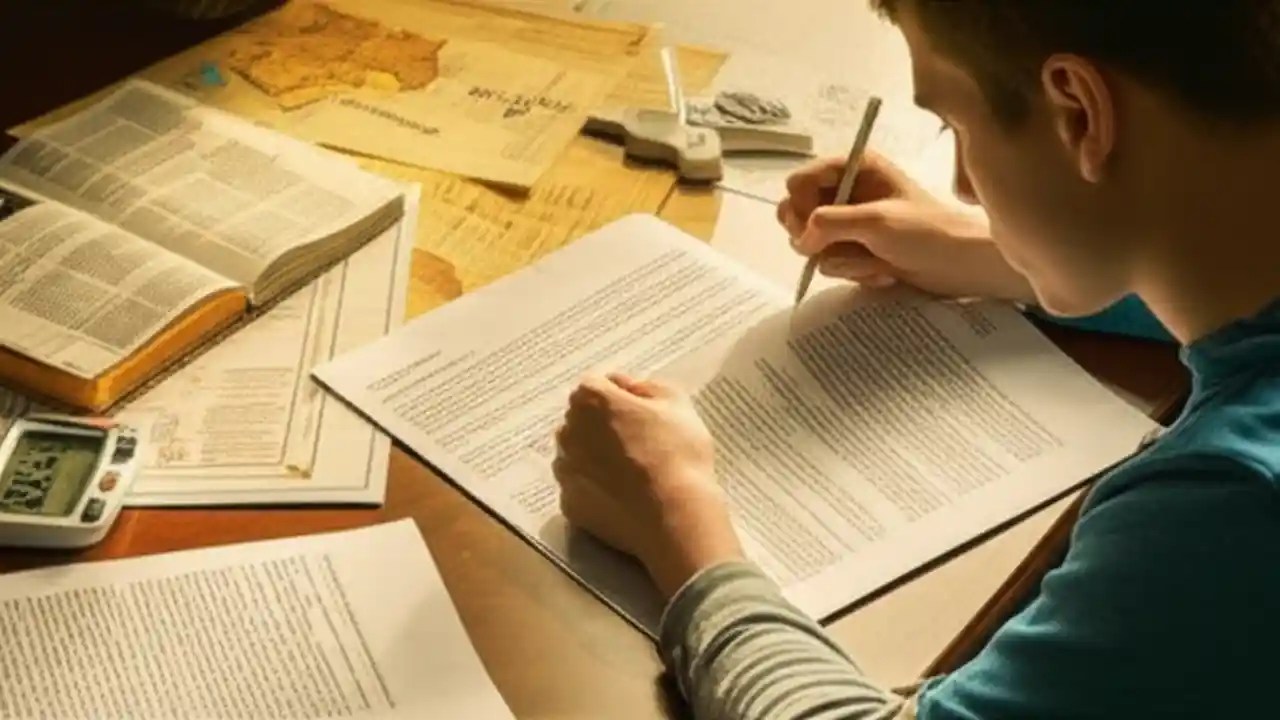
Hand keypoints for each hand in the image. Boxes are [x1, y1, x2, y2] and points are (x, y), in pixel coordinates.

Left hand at [553, 373, 743, 597]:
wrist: (674, 516)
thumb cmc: (678, 452)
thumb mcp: (676, 402)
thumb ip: (645, 385)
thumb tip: (625, 386)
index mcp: (590, 400)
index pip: (596, 386)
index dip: (620, 396)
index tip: (641, 412)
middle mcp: (567, 431)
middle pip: (581, 420)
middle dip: (602, 426)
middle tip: (638, 442)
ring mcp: (565, 470)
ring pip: (577, 455)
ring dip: (595, 457)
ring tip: (629, 473)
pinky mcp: (569, 504)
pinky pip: (580, 489)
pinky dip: (595, 490)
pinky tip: (622, 496)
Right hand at [777, 152, 1035, 302]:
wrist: (960, 264)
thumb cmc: (926, 231)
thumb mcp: (876, 221)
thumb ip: (830, 223)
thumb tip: (801, 239)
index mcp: (854, 169)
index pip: (799, 181)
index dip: (800, 205)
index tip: (810, 227)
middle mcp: (847, 192)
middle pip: (796, 213)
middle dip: (813, 237)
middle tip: (830, 247)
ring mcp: (850, 224)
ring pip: (812, 245)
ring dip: (843, 259)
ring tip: (875, 259)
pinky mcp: (856, 250)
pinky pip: (831, 263)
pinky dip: (855, 271)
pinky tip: (883, 269)